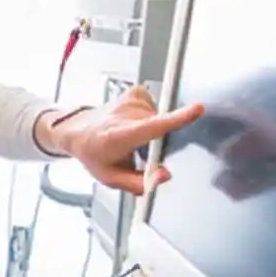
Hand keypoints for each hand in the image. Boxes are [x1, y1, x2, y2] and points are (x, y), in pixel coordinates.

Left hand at [52, 86, 203, 194]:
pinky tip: (134, 123)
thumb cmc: (95, 154)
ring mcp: (132, 100)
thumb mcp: (111, 178)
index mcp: (120, 135)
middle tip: (139, 150)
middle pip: (161, 129)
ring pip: (160, 120)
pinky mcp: (137, 92)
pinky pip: (156, 108)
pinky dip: (150, 118)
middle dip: (158, 144)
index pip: (154, 126)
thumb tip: (164, 177)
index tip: (197, 110)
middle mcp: (126, 114)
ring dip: (152, 131)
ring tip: (133, 136)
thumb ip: (139, 184)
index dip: (178, 119)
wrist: (77, 132)